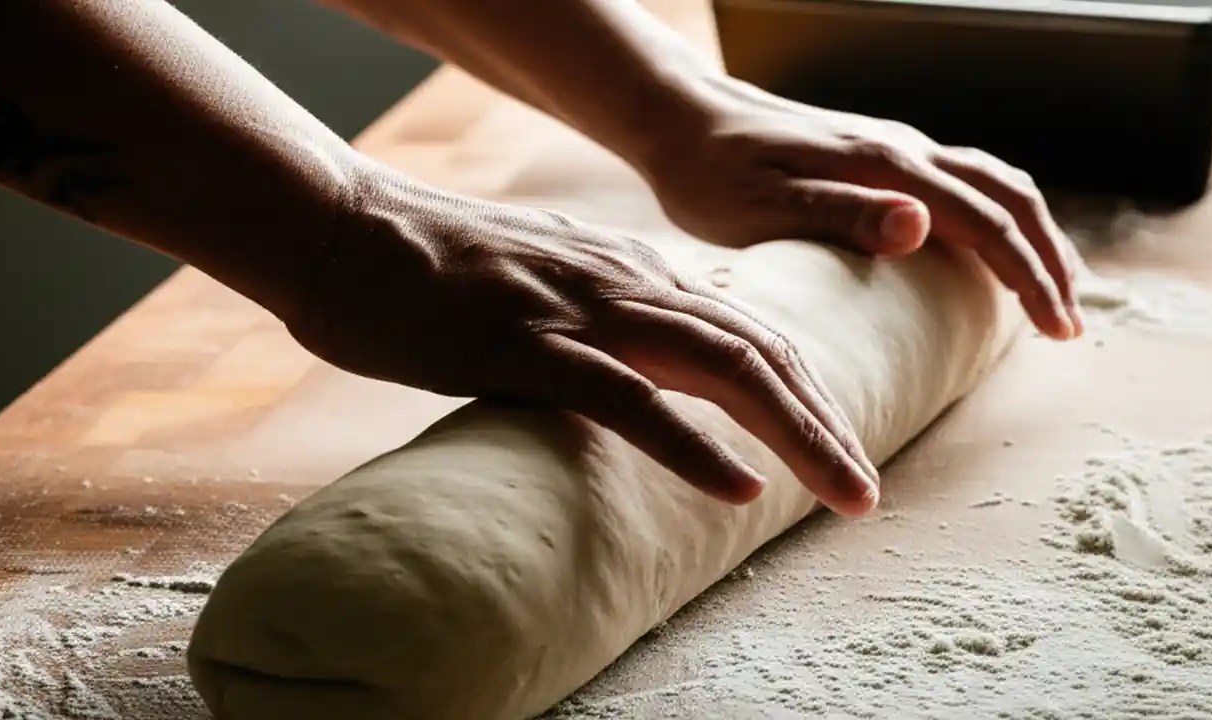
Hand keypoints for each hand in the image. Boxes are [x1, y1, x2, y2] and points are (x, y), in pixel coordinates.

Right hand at [283, 176, 879, 513]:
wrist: (346, 230)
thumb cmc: (435, 269)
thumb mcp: (544, 281)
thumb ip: (605, 310)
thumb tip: (651, 356)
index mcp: (632, 270)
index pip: (749, 327)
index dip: (806, 387)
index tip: (840, 442)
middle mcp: (626, 283)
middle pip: (759, 349)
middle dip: (825, 420)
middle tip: (866, 490)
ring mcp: (581, 312)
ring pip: (720, 368)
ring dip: (795, 432)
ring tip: (846, 490)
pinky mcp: (529, 347)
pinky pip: (627, 398)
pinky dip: (690, 444)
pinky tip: (738, 485)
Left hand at [638, 76, 1083, 339]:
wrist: (684, 120)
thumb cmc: (710, 173)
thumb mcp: (759, 206)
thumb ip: (839, 215)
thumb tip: (923, 228)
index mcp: (884, 166)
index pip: (986, 222)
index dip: (1029, 277)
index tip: (1059, 329)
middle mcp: (903, 150)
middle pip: (1008, 199)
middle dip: (1049, 262)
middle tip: (1069, 327)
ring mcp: (896, 148)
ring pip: (994, 184)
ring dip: (1033, 236)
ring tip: (1051, 292)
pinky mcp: (880, 156)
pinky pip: (964, 182)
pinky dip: (1000, 217)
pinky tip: (993, 250)